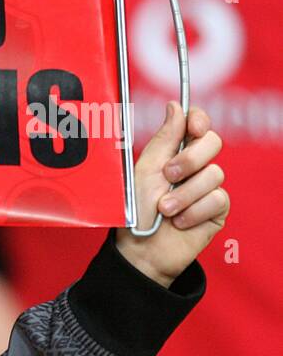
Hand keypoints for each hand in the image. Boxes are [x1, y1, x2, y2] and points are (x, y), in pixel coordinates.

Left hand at [116, 102, 228, 287]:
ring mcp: (207, 187)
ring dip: (184, 194)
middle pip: (213, 143)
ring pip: (214, 174)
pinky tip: (179, 222)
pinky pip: (218, 199)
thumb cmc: (136, 211)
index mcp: (174, 153)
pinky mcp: (217, 210)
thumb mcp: (144, 170)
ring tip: (164, 210)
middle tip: (168, 175)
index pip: (197, 124)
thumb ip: (163, 139)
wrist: (141, 250)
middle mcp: (194, 167)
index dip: (199, 120)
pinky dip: (194, 211)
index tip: (193, 126)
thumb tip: (175, 105)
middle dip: (190, 159)